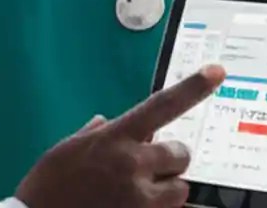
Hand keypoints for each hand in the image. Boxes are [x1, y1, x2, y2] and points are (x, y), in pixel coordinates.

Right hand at [16, 65, 224, 207]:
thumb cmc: (49, 185)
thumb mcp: (68, 148)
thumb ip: (96, 134)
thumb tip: (107, 124)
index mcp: (116, 137)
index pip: (162, 105)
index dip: (193, 87)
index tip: (217, 71)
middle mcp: (133, 164)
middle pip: (180, 154)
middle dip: (170, 159)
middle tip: (149, 166)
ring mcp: (139, 198)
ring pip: (178, 189)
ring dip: (166, 190)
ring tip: (139, 194)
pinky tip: (129, 206)